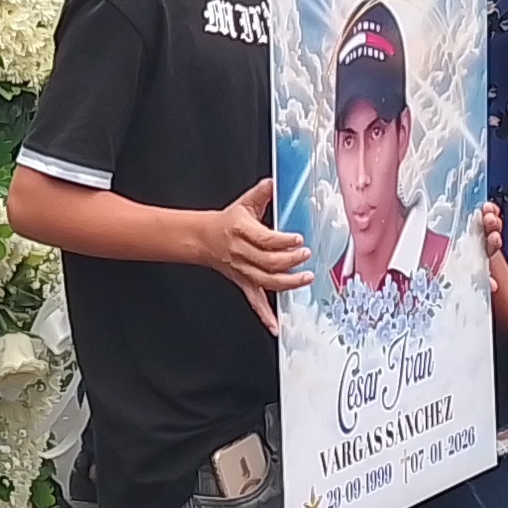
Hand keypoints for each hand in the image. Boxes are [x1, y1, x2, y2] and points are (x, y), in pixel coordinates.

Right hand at [199, 175, 310, 326]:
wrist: (202, 239)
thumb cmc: (225, 222)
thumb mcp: (243, 203)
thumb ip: (262, 193)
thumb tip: (275, 182)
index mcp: (242, 231)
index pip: (265, 239)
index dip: (283, 240)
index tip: (298, 238)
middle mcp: (241, 253)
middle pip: (268, 261)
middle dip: (290, 260)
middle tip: (305, 256)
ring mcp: (243, 270)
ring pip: (266, 281)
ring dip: (287, 283)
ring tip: (305, 279)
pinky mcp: (243, 282)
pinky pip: (255, 301)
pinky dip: (265, 315)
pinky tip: (276, 325)